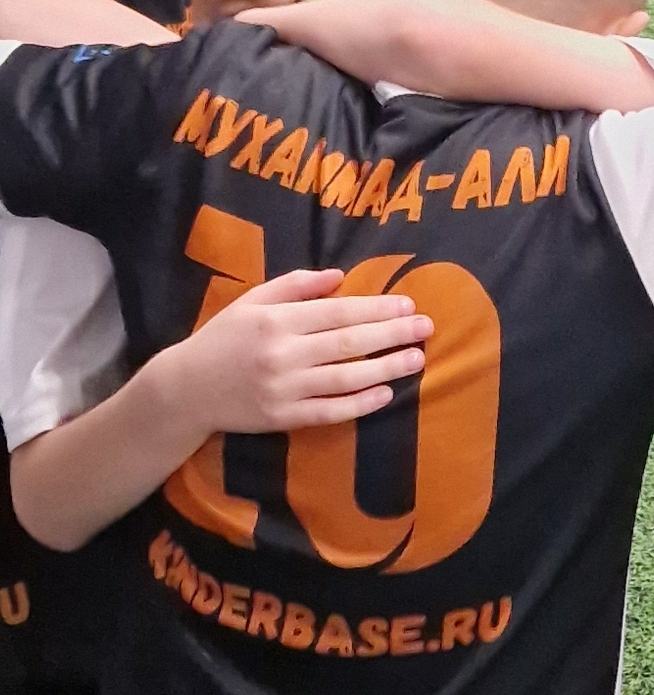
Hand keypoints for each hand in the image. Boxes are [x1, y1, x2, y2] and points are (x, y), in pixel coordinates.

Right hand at [166, 270, 432, 432]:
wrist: (186, 389)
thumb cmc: (222, 338)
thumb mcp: (251, 301)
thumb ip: (294, 286)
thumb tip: (339, 276)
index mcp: (275, 320)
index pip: (337, 312)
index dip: (375, 309)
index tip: (407, 305)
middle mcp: (282, 353)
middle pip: (348, 343)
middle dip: (391, 335)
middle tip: (425, 328)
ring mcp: (283, 389)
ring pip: (344, 379)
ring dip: (385, 369)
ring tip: (416, 360)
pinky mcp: (282, 418)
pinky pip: (329, 412)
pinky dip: (359, 404)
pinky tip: (386, 394)